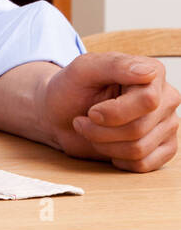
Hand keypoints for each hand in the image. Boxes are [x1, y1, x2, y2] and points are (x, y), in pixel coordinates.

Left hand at [40, 53, 179, 171]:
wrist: (61, 115)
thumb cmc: (71, 89)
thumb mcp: (83, 69)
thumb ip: (115, 65)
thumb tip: (149, 72)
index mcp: (152, 72)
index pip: (147, 101)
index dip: (114, 113)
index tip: (91, 112)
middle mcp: (166, 97)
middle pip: (139, 129)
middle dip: (101, 131)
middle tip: (82, 122)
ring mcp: (168, 124)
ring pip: (139, 149)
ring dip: (104, 145)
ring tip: (91, 131)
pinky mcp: (163, 148)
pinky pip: (144, 165)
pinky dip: (117, 159)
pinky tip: (107, 145)